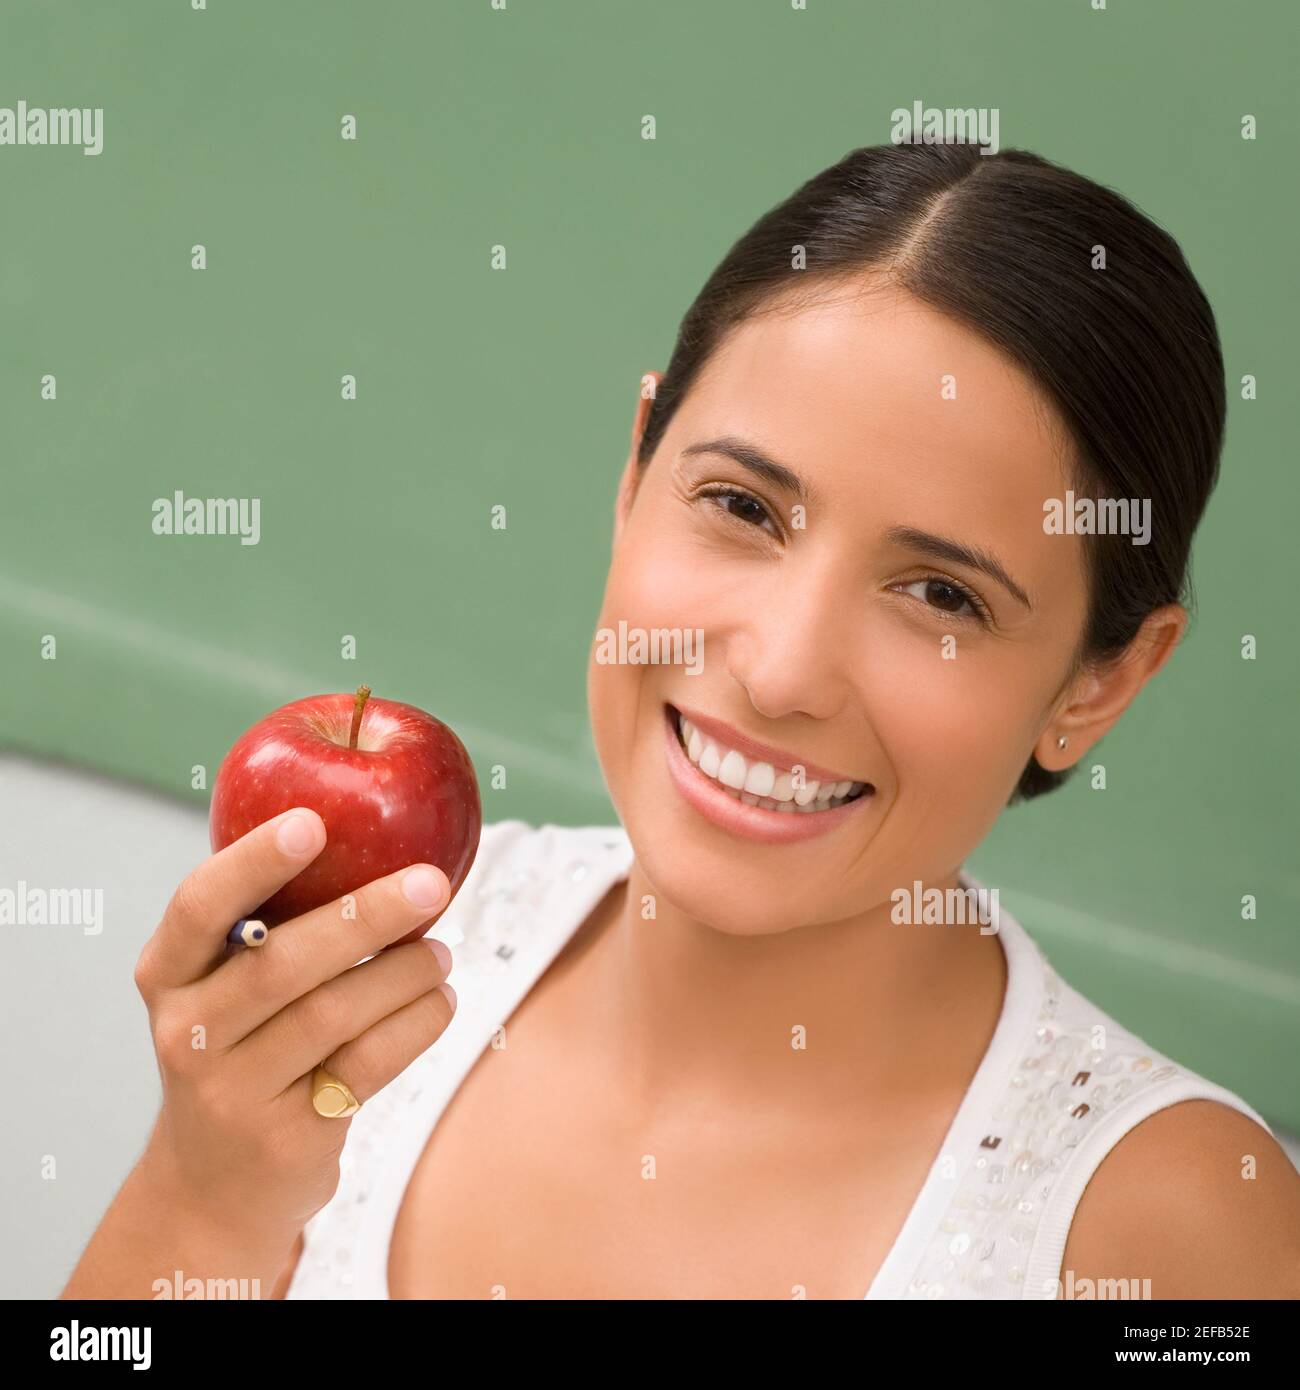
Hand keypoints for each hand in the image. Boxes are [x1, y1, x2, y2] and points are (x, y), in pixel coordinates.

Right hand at [132, 807, 456, 1248]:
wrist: (216, 1187)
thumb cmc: (243, 1048)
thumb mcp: (225, 988)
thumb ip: (274, 922)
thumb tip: (381, 833)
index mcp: (167, 974)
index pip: (199, 906)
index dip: (254, 861)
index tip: (313, 822)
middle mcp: (188, 1032)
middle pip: (283, 964)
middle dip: (366, 916)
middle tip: (430, 884)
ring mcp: (232, 1093)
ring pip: (332, 1015)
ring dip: (404, 974)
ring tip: (442, 953)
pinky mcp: (286, 1138)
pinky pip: (366, 1066)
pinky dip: (416, 1025)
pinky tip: (440, 1001)